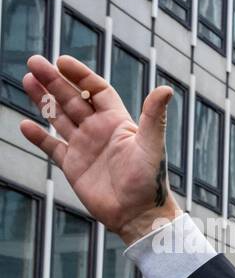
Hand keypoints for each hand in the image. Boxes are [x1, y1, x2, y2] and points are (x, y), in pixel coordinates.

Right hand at [17, 55, 180, 244]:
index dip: (81, 75)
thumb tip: (165, 89)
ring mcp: (85, 148)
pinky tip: (25, 125)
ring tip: (28, 80)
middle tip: (34, 62)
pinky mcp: (73, 166)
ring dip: (44, 100)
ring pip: (59, 117)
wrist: (139, 216)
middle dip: (55, 80)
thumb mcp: (152, 146)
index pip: (97, 90)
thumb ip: (153, 117)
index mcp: (118, 123)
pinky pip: (52, 147)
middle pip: (73, 98)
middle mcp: (99, 131)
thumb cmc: (150, 182)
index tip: (62, 61)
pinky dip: (38, 137)